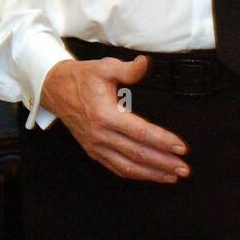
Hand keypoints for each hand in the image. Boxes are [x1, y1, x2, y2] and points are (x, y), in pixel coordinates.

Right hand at [39, 56, 190, 182]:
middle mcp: (101, 135)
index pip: (140, 132)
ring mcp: (96, 146)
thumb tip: (145, 63)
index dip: (162, 141)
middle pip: (138, 154)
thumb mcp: (105, 67)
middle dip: (164, 163)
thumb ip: (128, 69)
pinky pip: (117, 168)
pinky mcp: (94, 151)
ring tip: (172, 176)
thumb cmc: (82, 78)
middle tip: (184, 169)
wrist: (55, 89)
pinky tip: (151, 175)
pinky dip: (136, 174)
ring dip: (152, 173)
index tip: (180, 147)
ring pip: (128, 166)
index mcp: (105, 115)